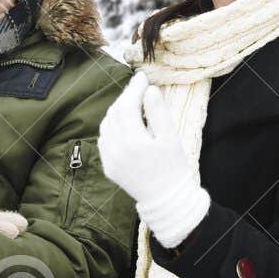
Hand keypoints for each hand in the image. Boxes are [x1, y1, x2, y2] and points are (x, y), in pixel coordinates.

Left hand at [98, 73, 209, 248]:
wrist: (167, 200)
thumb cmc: (174, 168)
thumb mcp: (171, 138)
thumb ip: (158, 112)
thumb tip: (149, 90)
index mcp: (134, 142)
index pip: (128, 106)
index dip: (134, 89)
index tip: (142, 77)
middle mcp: (117, 150)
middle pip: (114, 113)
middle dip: (125, 97)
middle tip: (138, 86)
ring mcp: (110, 160)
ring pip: (106, 125)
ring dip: (117, 110)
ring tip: (131, 102)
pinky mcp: (108, 167)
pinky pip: (104, 140)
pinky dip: (111, 126)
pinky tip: (122, 122)